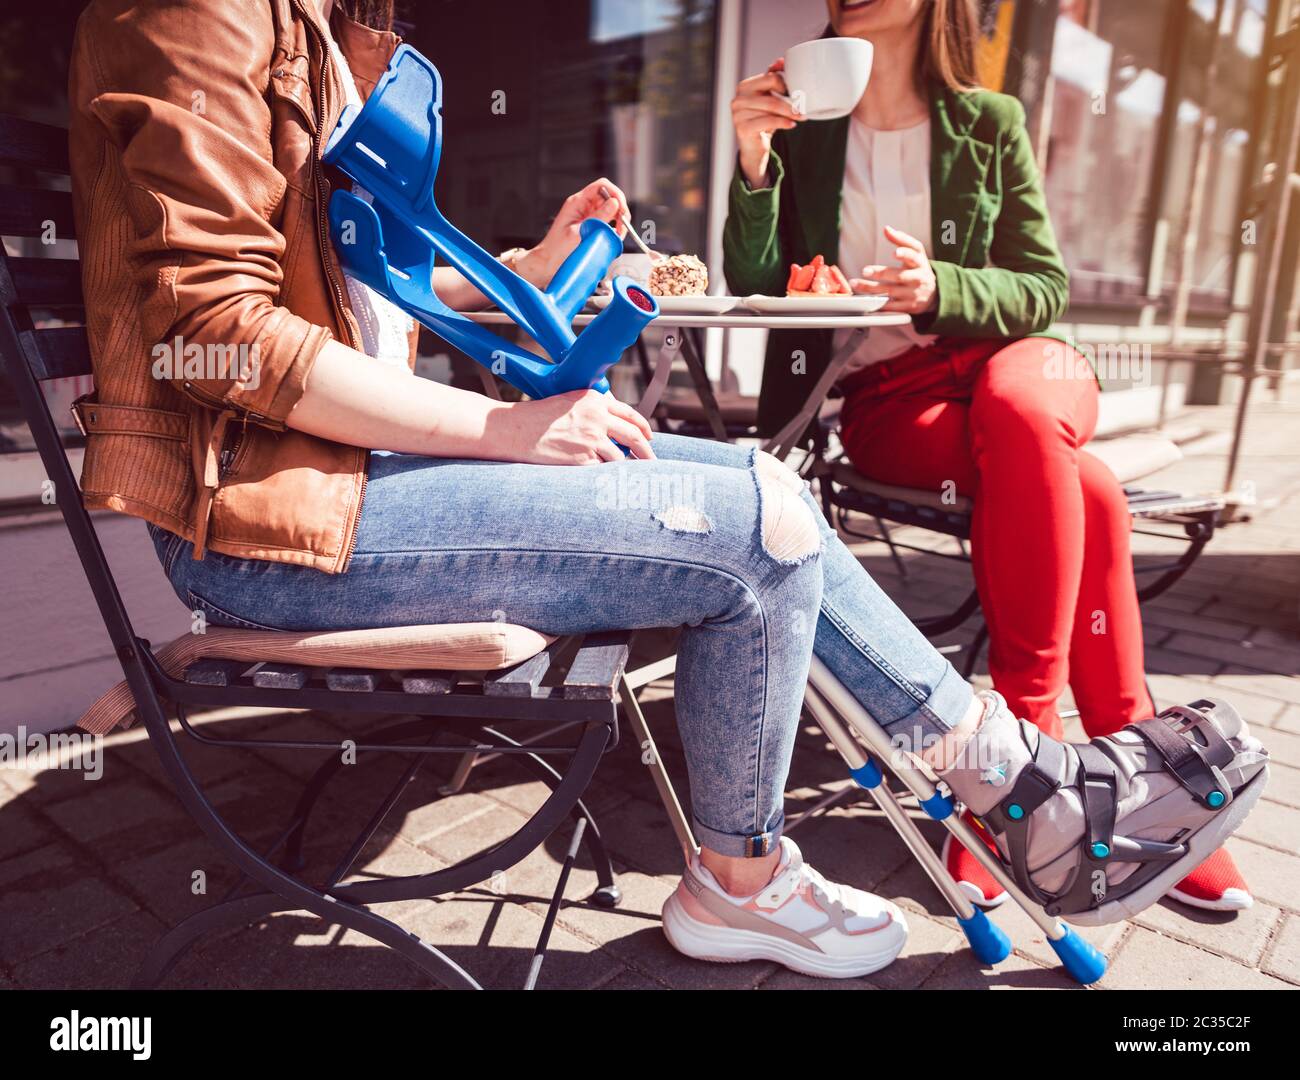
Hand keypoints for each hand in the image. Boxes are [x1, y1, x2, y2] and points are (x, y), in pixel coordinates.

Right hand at [506, 390, 654, 464]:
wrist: (515, 429)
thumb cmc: (539, 416)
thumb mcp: (570, 401)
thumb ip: (595, 408)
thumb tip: (617, 423)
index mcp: (596, 400)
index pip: (630, 415)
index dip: (643, 428)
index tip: (649, 438)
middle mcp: (597, 418)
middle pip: (634, 437)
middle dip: (646, 451)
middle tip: (651, 461)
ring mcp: (591, 439)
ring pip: (619, 457)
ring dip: (620, 465)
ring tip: (615, 470)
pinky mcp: (583, 459)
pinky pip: (602, 470)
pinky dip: (601, 473)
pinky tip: (595, 473)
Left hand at [518, 178, 630, 287]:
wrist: (548, 264)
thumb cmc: (557, 250)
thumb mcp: (579, 233)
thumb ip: (598, 217)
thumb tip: (614, 203)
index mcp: (577, 202)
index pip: (601, 186)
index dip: (615, 194)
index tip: (622, 210)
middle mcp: (583, 206)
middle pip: (609, 197)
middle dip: (620, 210)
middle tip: (623, 227)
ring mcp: (587, 215)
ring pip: (611, 210)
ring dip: (618, 221)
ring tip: (619, 235)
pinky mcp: (591, 225)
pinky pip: (607, 221)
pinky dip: (614, 228)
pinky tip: (613, 237)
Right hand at [731, 58, 801, 188]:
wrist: (753, 147)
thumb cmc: (763, 120)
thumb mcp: (768, 99)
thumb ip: (773, 80)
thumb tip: (781, 60)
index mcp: (744, 87)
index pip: (770, 79)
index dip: (785, 85)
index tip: (796, 93)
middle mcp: (738, 99)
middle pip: (771, 95)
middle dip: (790, 102)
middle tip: (804, 107)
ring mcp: (738, 114)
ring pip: (771, 109)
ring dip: (789, 113)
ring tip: (801, 116)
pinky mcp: (742, 128)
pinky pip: (767, 122)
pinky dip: (783, 123)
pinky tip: (792, 125)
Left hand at [850, 226, 937, 314]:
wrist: (933, 294)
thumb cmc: (919, 269)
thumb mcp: (916, 253)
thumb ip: (901, 240)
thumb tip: (886, 229)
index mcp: (919, 262)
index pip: (913, 256)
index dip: (905, 254)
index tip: (895, 253)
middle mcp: (918, 278)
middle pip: (899, 276)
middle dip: (881, 273)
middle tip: (865, 270)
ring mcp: (913, 294)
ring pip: (890, 292)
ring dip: (871, 288)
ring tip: (856, 283)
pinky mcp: (908, 308)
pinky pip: (891, 306)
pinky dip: (878, 303)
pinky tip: (865, 299)